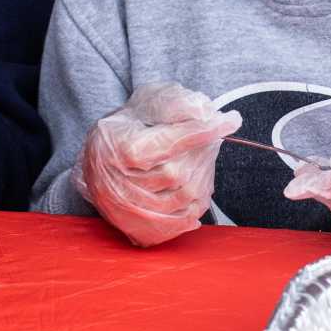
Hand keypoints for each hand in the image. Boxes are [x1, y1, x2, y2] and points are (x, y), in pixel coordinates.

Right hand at [75, 83, 239, 246]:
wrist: (99, 159)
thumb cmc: (128, 126)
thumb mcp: (146, 102)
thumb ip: (174, 102)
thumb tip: (204, 111)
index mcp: (123, 149)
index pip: (173, 141)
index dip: (205, 129)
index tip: (231, 119)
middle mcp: (121, 185)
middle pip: (182, 172)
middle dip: (204, 153)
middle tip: (211, 138)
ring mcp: (130, 212)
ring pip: (186, 198)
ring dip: (204, 177)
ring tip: (202, 161)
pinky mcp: (139, 229)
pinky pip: (181, 222)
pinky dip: (197, 204)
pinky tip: (197, 185)